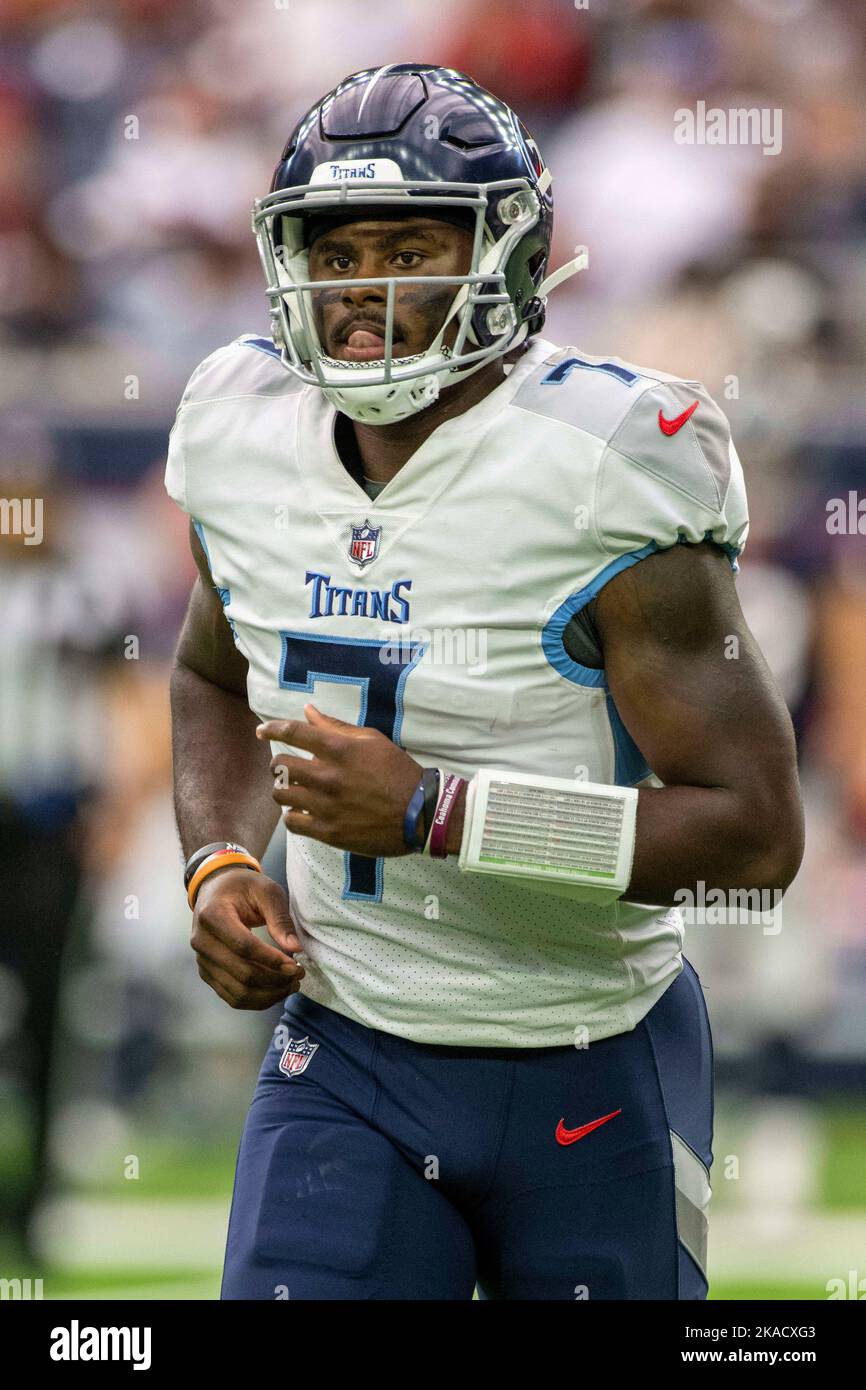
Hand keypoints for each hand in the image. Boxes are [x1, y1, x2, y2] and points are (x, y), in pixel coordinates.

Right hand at [191, 866, 303, 1009]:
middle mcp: (202, 941)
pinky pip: (232, 997)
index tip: (295, 965)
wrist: (216, 889)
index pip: (243, 946)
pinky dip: (257, 1000)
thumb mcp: (266, 891)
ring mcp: (202, 960)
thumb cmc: (243, 887)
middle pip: (241, 973)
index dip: (271, 960)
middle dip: (275, 980)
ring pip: (237, 992)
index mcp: (212, 915)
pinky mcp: (207, 973)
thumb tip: (295, 949)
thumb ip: (280, 918)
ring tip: (291, 985)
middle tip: (299, 975)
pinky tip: (276, 991)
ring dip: (269, 995)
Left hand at [257, 704, 422, 856]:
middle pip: (280, 765)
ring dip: (283, 789)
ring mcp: (326, 806)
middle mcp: (327, 776)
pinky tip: (302, 812)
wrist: (419, 813)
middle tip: (287, 768)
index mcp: (338, 749)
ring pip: (281, 794)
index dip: (271, 729)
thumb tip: (308, 711)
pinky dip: (292, 815)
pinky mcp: (328, 831)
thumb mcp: (371, 740)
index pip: (292, 732)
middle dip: (279, 764)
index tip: (262, 731)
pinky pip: (292, 822)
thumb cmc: (397, 771)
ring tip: (293, 790)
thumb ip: (336, 727)